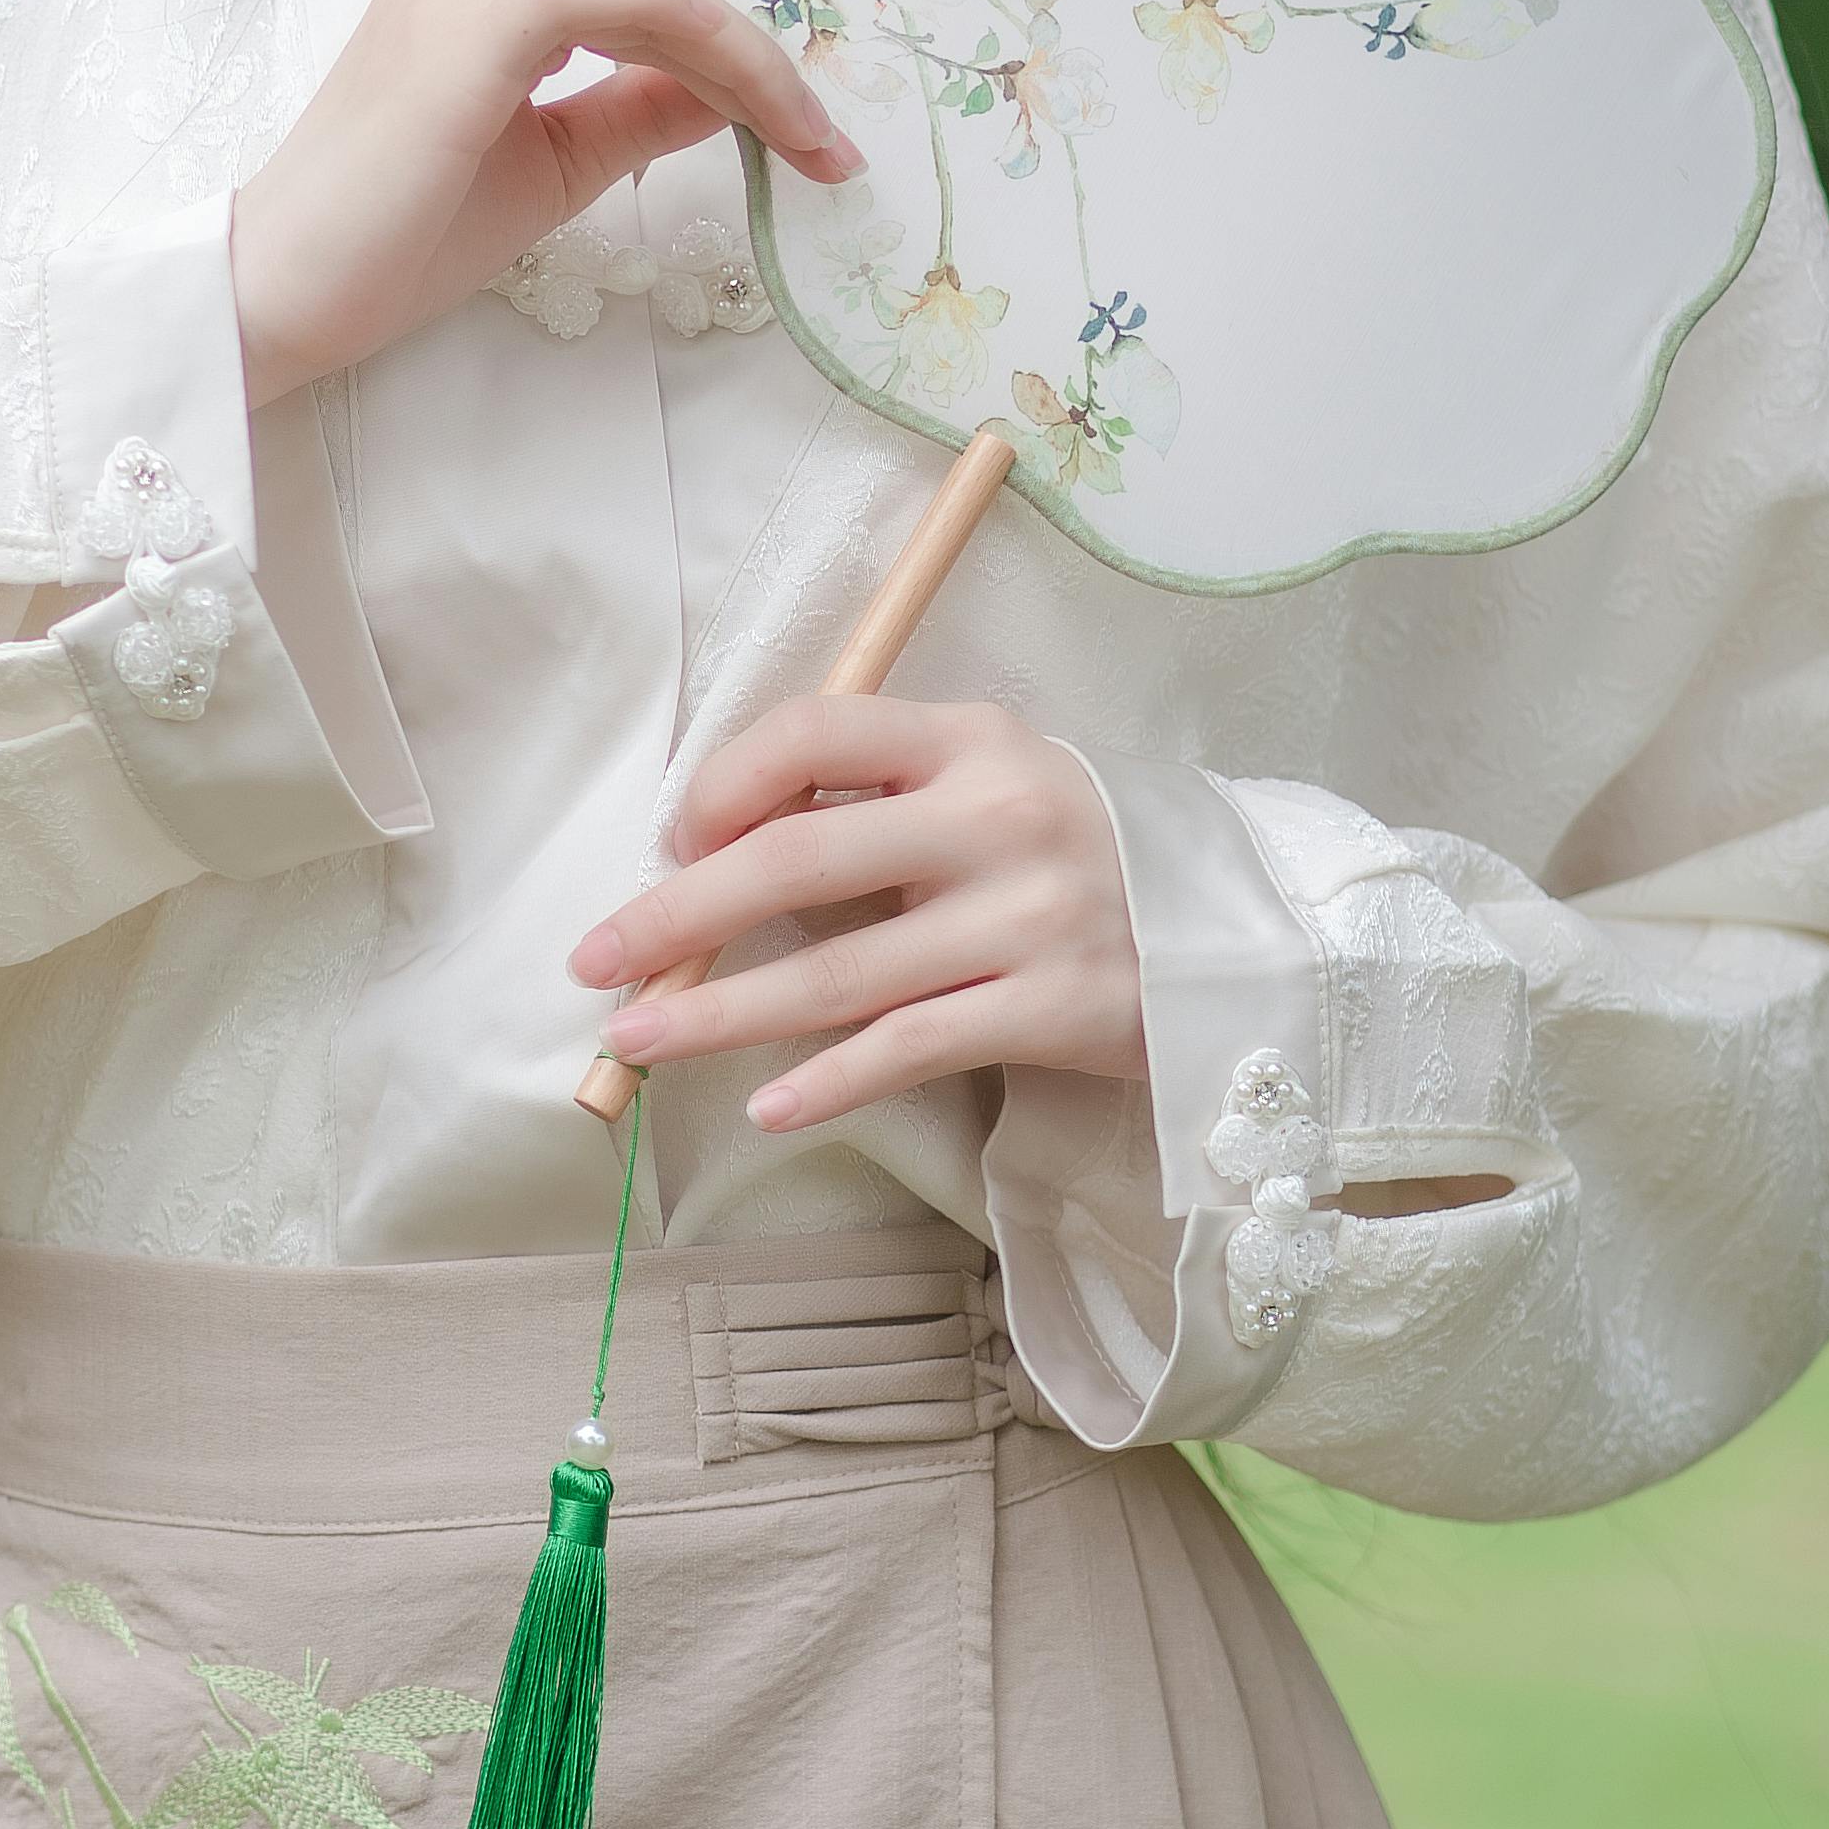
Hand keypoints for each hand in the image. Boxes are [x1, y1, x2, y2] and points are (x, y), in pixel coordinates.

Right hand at [229, 0, 862, 410]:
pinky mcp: (482, 14)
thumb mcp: (554, 164)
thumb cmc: (400, 237)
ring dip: (750, 64)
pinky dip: (716, 60)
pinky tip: (761, 116)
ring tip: (814, 141)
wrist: (286, 293)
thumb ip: (639, 111)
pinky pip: (642, 10)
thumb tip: (735, 86)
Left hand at [569, 696, 1142, 1133]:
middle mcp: (995, 817)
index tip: (672, 837)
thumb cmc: (1071, 854)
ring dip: (720, 1012)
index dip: (726, 779)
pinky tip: (763, 1102)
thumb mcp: (989, 785)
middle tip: (594, 957)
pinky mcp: (1051, 1010)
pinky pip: (909, 1049)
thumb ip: (878, 796)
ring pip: (837, 973)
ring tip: (637, 1039)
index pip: (818, 726)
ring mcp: (1027, 917)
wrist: (1233, 933)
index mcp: (971, 737)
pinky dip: (827, 1082)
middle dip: (678, 912)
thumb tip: (715, 848)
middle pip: (799, 857)